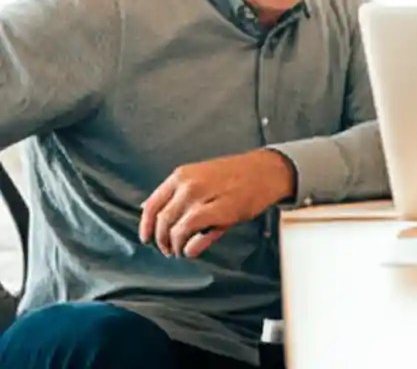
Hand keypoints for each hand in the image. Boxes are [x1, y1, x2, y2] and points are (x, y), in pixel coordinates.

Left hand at [140, 149, 295, 258]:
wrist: (266, 171)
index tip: (146, 238)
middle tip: (166, 249)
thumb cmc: (236, 175)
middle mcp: (189, 185)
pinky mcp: (220, 211)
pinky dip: (189, 247)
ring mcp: (204, 197)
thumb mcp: (201, 176)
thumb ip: (176, 193)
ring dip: (174, 246)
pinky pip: (194, 233)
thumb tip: (149, 208)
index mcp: (182, 175)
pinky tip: (192, 249)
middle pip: (162, 220)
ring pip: (176, 229)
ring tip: (180, 250)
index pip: (152, 204)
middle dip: (161, 240)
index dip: (145, 225)